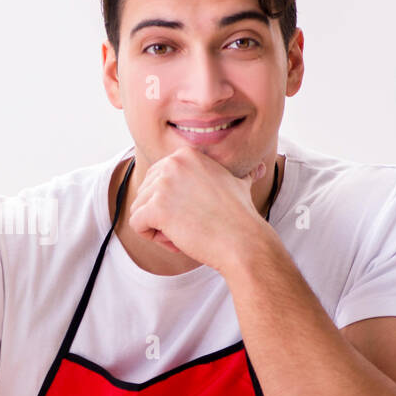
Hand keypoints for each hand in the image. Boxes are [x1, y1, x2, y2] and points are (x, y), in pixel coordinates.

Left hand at [126, 147, 269, 273]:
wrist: (243, 240)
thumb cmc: (240, 217)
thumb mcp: (238, 184)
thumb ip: (239, 174)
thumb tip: (259, 168)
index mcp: (186, 155)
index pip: (156, 179)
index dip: (171, 201)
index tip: (194, 210)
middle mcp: (172, 163)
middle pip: (145, 193)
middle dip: (161, 214)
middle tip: (189, 224)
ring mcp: (163, 184)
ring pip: (139, 210)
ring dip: (157, 227)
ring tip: (185, 231)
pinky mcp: (156, 207)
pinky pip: (136, 225)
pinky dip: (151, 237)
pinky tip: (176, 239)